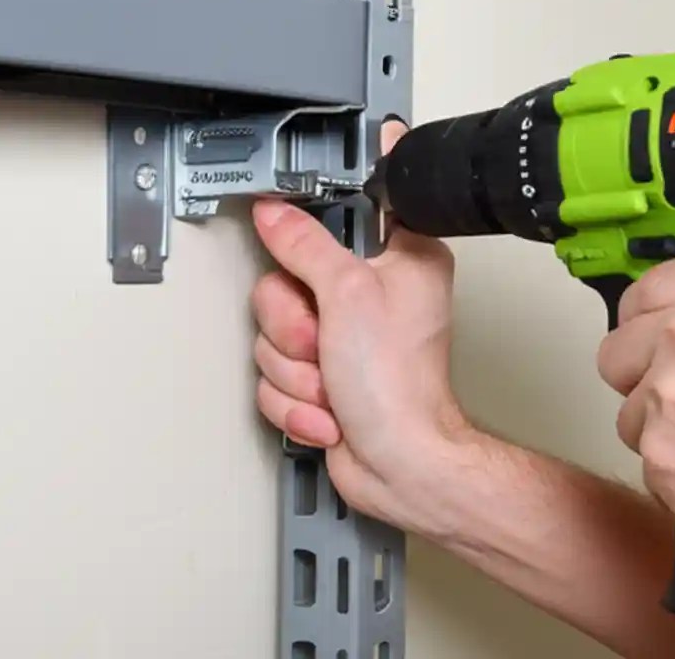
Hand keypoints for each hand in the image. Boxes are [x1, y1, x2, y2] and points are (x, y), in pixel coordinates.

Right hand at [249, 122, 472, 536]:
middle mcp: (371, 295)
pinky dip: (296, 400)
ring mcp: (342, 338)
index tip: (297, 216)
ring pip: (274, 333)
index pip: (349, 209)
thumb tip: (275, 212)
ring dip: (295, 369)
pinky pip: (275, 375)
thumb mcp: (348, 294)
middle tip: (324, 341)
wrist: (400, 465)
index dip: (317, 214)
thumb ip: (304, 245)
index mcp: (400, 258)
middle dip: (294, 325)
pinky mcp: (321, 377)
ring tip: (332, 382)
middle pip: (286, 281)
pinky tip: (330, 408)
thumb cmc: (400, 387)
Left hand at [596, 258, 674, 586]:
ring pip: (628, 406)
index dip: (653, 315)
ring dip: (659, 423)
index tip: (660, 335)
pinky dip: (673, 467)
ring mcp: (667, 395)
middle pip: (619, 346)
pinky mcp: (657, 453)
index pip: (650, 288)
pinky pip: (644, 456)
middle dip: (641, 369)